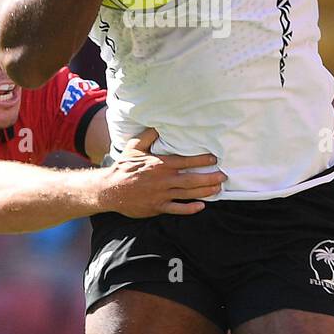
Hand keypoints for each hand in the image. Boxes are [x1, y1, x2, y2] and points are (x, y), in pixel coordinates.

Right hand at [98, 128, 225, 216]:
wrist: (110, 189)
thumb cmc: (123, 167)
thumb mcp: (135, 147)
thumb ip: (149, 135)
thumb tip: (160, 124)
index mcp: (160, 164)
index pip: (186, 161)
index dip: (202, 160)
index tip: (214, 159)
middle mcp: (164, 180)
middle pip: (192, 179)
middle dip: (210, 178)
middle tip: (224, 176)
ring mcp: (161, 195)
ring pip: (188, 194)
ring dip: (205, 192)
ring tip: (218, 189)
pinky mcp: (157, 207)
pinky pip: (176, 209)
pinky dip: (189, 209)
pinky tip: (200, 207)